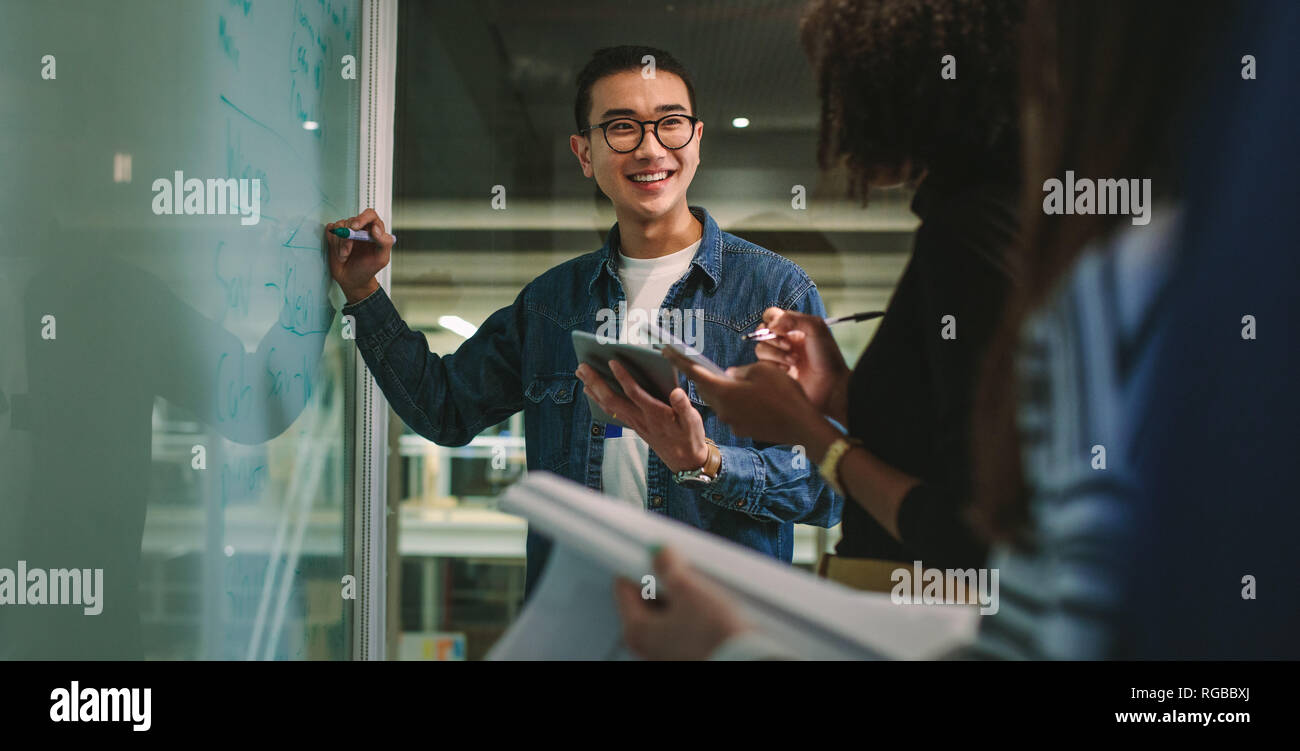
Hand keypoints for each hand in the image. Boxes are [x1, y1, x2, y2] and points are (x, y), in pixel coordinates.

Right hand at [326, 208, 393, 303]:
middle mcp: (361, 228)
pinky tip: (339, 253)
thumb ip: (384, 243)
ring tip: (345, 255)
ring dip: (340, 243)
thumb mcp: (381, 259)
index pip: (370, 214)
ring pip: (340, 226)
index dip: (362, 218)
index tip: (355, 227)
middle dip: (347, 237)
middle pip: (351, 220)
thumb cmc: (367, 269)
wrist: (352, 280)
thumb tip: (376, 229)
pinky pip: (331, 230)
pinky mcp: (335, 235)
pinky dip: (333, 242)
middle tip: (347, 252)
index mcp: (375, 230)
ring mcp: (347, 231)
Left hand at [575, 360, 708, 472]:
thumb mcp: (693, 421)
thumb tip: (676, 392)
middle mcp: (641, 418)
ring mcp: (634, 422)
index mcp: (656, 413)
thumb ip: (683, 406)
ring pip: (608, 405)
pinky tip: (592, 391)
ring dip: (593, 389)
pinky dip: (599, 399)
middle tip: (582, 366)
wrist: (684, 461)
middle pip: (612, 399)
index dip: (623, 377)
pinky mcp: (633, 425)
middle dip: (596, 382)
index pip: (634, 393)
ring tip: (580, 374)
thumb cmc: (689, 437)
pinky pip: (611, 411)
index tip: (612, 362)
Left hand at [613, 547, 751, 659]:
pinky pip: (682, 628)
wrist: (743, 663)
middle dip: (663, 583)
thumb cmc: (712, 636)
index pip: (624, 588)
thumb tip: (659, 553)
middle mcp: (645, 646)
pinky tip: (709, 610)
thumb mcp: (688, 590)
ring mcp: (665, 653)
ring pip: (666, 614)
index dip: (639, 566)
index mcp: (635, 630)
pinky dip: (691, 616)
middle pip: (645, 601)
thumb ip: (668, 568)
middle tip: (683, 573)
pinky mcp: (685, 656)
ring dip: (680, 600)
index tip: (657, 556)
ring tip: (701, 592)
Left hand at [662, 348, 823, 445]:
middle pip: (705, 388)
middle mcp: (723, 409)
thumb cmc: (784, 395)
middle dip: (700, 375)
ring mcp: (733, 422)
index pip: (695, 373)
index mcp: (724, 391)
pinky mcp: (743, 429)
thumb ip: (741, 371)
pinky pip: (732, 411)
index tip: (665, 350)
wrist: (801, 426)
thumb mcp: (763, 371)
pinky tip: (746, 396)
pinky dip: (733, 401)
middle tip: (693, 362)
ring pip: (719, 401)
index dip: (679, 360)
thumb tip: (731, 376)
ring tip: (725, 378)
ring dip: (718, 389)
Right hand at [753, 307, 850, 423]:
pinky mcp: (775, 372)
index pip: (771, 315)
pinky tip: (788, 371)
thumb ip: (793, 319)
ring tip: (794, 361)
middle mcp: (784, 340)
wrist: (830, 385)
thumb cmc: (827, 356)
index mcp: (794, 327)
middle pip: (762, 331)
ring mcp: (779, 356)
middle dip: (773, 339)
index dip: (770, 319)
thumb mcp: (816, 328)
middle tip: (789, 347)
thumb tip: (770, 325)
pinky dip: (774, 365)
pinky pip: (762, 364)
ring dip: (776, 354)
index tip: (779, 328)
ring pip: (760, 348)